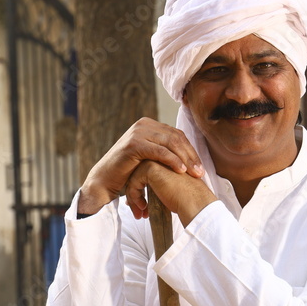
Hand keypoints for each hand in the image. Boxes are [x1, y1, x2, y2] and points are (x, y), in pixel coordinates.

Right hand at [78, 118, 205, 214]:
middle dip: (191, 155)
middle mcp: (143, 125)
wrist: (105, 180)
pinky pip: (159, 151)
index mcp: (149, 125)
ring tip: (195, 173)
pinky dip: (172, 160)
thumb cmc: (128, 173)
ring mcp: (138, 132)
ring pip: (170, 143)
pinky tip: (181, 170)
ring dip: (185, 158)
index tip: (201, 167)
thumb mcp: (148, 158)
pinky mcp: (134, 143)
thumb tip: (188, 155)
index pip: (177, 135)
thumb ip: (163, 151)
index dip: (191, 150)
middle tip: (201, 172)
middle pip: (176, 137)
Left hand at [124, 160, 216, 226]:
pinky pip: (133, 182)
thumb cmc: (186, 198)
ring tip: (140, 213)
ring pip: (133, 178)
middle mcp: (159, 157)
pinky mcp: (150, 167)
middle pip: (137, 175)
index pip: (144, 175)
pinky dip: (135, 196)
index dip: (141, 192)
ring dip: (134, 198)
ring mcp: (155, 160)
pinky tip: (144, 207)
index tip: (142, 207)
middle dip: (135, 196)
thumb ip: (157, 186)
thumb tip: (139, 195)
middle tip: (138, 212)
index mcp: (164, 161)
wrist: (195, 202)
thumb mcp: (169, 188)